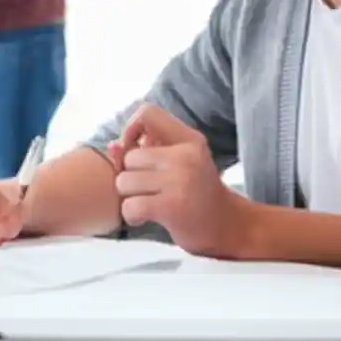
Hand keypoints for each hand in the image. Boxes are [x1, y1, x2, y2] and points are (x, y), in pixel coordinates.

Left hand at [107, 105, 254, 257]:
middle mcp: (186, 156)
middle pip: (129, 157)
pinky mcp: (173, 207)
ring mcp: (180, 181)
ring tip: (149, 202)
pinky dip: (132, 215)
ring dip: (129, 197)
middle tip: (148, 189)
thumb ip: (146, 149)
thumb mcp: (179, 163)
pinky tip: (145, 217)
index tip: (136, 150)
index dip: (131, 129)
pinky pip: (130, 206)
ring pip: (124, 182)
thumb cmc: (197, 194)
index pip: (147, 113)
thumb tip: (112, 145)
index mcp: (190, 139)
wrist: (229, 228)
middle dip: (130, 176)